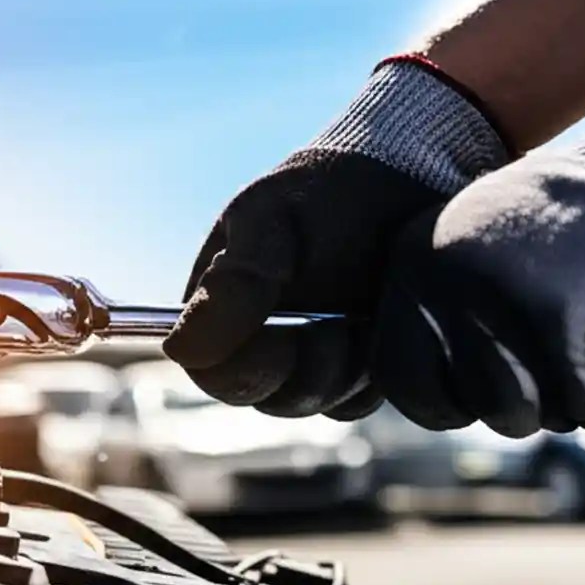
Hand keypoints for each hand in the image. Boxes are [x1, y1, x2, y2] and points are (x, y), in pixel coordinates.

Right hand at [164, 59, 509, 418]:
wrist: (405, 181)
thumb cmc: (325, 193)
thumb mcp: (270, 221)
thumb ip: (232, 285)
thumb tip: (179, 347)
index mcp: (219, 311)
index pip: (215, 374)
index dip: (250, 366)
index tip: (291, 334)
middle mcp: (259, 344)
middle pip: (269, 398)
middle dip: (311, 366)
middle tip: (343, 320)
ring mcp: (311, 362)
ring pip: (320, 403)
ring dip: (349, 365)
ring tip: (368, 308)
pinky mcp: (358, 373)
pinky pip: (362, 400)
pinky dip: (378, 370)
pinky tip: (385, 321)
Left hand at [375, 134, 584, 436]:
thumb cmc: (560, 224)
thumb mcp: (477, 255)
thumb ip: (439, 316)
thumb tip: (429, 405)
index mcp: (409, 262)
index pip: (394, 376)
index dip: (441, 403)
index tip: (480, 390)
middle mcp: (433, 275)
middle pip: (456, 404)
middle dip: (512, 410)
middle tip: (550, 368)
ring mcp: (485, 291)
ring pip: (518, 414)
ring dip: (562, 406)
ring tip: (584, 351)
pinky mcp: (548, 310)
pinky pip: (580, 403)